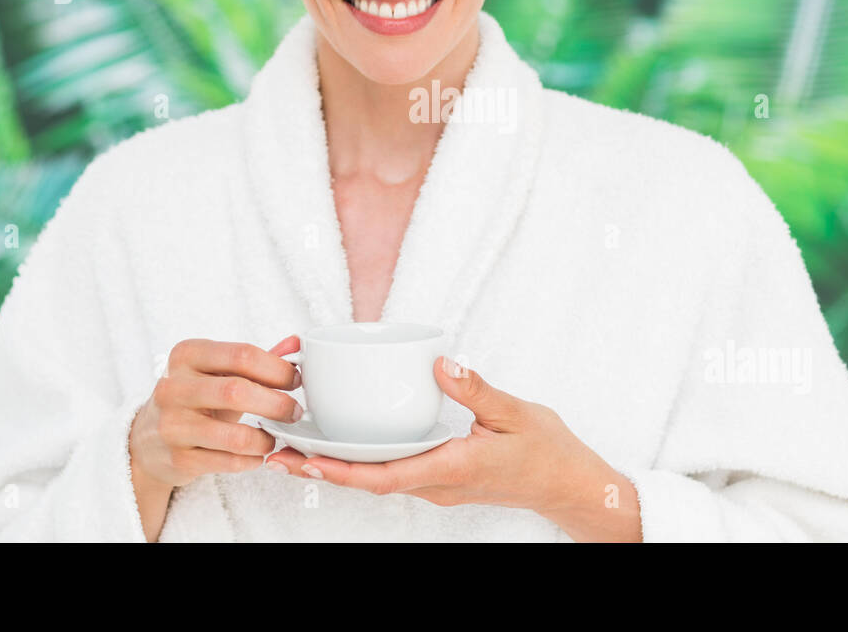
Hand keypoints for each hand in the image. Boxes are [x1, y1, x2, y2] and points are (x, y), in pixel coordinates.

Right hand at [128, 336, 301, 539]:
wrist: (147, 440)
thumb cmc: (194, 399)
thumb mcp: (217, 372)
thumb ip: (256, 360)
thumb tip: (296, 343)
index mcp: (187, 355)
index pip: (242, 355)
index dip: (277, 369)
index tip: (295, 381)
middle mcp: (173, 387)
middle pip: (238, 391)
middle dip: (276, 403)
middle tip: (294, 412)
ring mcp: (172, 425)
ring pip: (234, 435)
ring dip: (264, 438)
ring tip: (274, 437)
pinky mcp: (178, 458)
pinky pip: (227, 462)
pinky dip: (251, 459)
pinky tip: (256, 454)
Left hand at [266, 355, 640, 539]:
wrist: (568, 484)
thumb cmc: (547, 451)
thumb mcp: (516, 413)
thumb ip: (478, 389)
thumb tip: (440, 364)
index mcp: (451, 468)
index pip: (385, 477)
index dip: (341, 470)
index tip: (306, 460)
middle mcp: (437, 482)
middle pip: (368, 480)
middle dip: (322, 468)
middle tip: (278, 452)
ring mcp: (437, 483)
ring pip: (377, 478)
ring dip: (337, 465)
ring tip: (297, 447)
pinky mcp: (440, 476)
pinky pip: (393, 471)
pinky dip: (363, 459)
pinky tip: (347, 439)